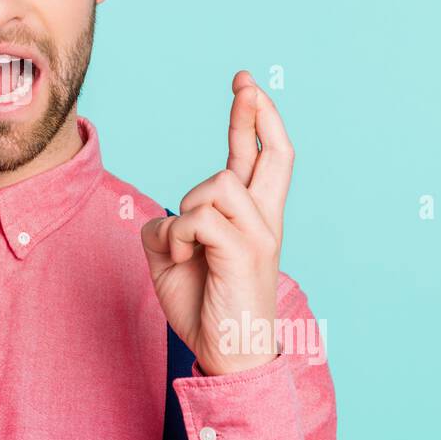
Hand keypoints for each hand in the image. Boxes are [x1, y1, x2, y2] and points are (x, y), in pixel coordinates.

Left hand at [141, 71, 293, 375]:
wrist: (230, 358)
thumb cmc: (205, 309)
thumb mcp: (174, 259)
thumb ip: (171, 226)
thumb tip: (168, 215)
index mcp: (251, 219)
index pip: (260, 159)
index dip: (254, 121)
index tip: (246, 86)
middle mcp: (263, 220)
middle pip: (272, 154)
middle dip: (256, 113)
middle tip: (245, 82)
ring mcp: (259, 234)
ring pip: (216, 183)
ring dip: (184, 213)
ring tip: (184, 250)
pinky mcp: (246, 250)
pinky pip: (199, 218)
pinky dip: (179, 237)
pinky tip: (183, 260)